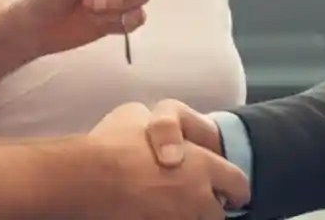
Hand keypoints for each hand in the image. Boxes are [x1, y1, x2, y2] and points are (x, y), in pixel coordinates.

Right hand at [88, 102, 249, 218]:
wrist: (86, 179)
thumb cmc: (114, 144)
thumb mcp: (137, 114)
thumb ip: (161, 125)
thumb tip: (162, 130)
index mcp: (203, 166)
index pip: (238, 183)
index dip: (236, 189)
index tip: (233, 195)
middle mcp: (197, 198)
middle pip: (217, 214)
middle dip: (209, 209)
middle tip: (195, 204)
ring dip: (186, 217)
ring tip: (169, 211)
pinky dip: (163, 219)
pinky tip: (149, 214)